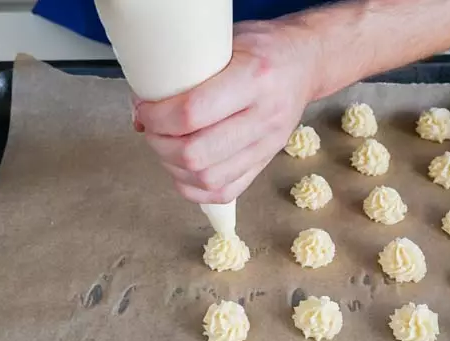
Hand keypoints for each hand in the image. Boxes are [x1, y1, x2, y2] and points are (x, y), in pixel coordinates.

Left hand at [133, 21, 317, 203]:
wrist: (306, 62)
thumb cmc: (262, 47)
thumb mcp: (226, 40)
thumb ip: (189, 69)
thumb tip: (143, 106)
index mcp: (253, 77)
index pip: (193, 112)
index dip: (157, 116)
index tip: (144, 108)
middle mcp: (264, 116)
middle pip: (197, 152)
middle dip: (160, 144)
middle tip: (151, 128)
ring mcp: (268, 144)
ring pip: (208, 178)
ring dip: (174, 168)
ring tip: (165, 146)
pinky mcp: (266, 162)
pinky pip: (225, 192)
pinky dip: (194, 188)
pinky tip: (183, 170)